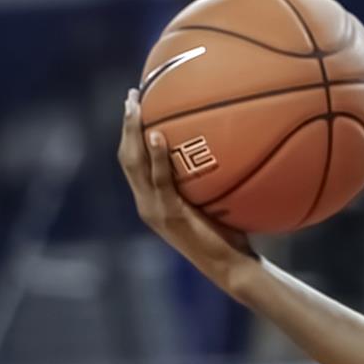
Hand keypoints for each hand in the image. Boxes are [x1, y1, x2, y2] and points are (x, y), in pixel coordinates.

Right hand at [116, 87, 256, 283]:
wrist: (231, 267)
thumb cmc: (232, 234)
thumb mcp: (219, 200)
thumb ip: (215, 176)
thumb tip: (237, 141)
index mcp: (153, 199)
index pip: (133, 163)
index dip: (130, 134)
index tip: (135, 105)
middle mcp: (147, 203)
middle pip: (126, 158)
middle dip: (126, 125)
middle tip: (131, 96)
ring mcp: (155, 210)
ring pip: (134, 165)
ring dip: (132, 133)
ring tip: (135, 106)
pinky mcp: (169, 215)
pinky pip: (160, 180)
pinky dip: (157, 157)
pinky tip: (158, 135)